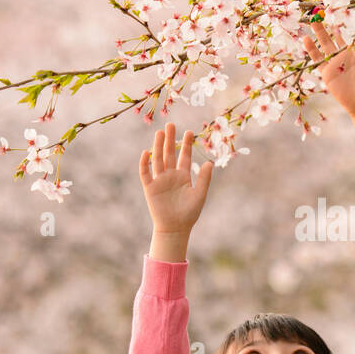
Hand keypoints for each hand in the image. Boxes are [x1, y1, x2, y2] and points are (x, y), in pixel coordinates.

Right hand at [139, 122, 212, 257]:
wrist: (175, 228)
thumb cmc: (189, 213)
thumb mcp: (199, 194)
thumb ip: (203, 179)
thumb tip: (209, 163)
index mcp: (183, 176)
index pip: (184, 156)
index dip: (186, 144)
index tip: (189, 131)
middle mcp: (170, 175)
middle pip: (169, 153)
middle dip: (170, 139)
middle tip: (171, 124)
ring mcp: (159, 180)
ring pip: (158, 159)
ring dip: (158, 146)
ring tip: (160, 132)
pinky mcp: (150, 188)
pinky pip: (146, 173)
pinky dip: (145, 163)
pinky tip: (147, 152)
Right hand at [300, 14, 354, 119]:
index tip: (352, 2)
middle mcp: (347, 52)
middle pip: (338, 32)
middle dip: (332, 20)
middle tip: (326, 6)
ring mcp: (336, 61)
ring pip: (325, 42)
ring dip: (320, 31)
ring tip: (314, 19)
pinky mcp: (327, 71)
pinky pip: (317, 57)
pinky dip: (310, 48)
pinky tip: (305, 38)